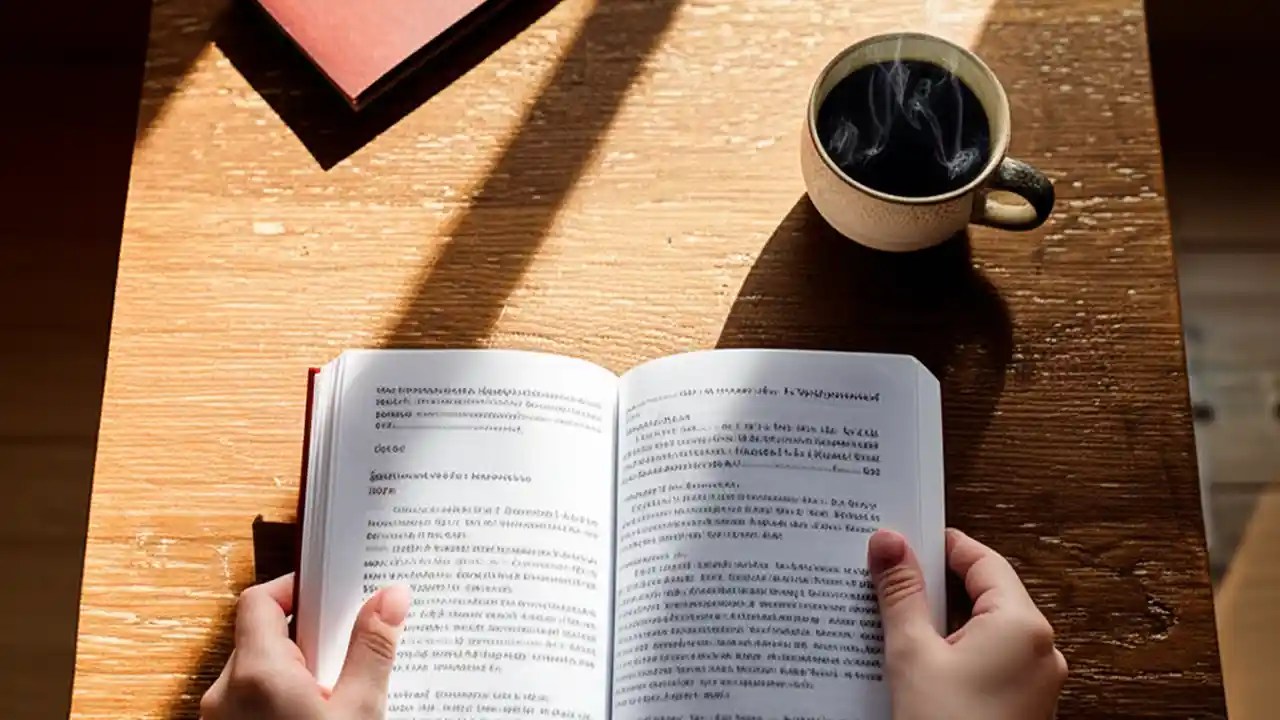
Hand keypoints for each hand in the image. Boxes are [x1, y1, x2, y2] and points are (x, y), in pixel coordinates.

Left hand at [201, 574, 410, 719]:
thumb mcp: (359, 712)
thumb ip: (372, 651)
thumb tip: (391, 596)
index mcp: (257, 673)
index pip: (260, 600)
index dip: (295, 589)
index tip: (331, 594)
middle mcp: (225, 692)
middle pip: (262, 635)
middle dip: (306, 636)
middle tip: (346, 646)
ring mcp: (220, 718)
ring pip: (257, 671)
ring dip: (294, 670)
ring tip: (336, 689)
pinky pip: (251, 700)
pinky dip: (280, 697)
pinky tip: (317, 712)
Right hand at [867, 528, 1066, 719]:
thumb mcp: (911, 654)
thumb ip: (901, 593)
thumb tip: (889, 541)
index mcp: (1022, 625)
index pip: (983, 560)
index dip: (942, 546)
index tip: (906, 539)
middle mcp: (1041, 649)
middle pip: (986, 594)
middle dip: (937, 585)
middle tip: (892, 576)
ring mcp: (1036, 682)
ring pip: (986, 630)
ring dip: (944, 621)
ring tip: (898, 620)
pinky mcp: (1023, 707)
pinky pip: (990, 662)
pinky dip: (957, 652)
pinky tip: (920, 661)